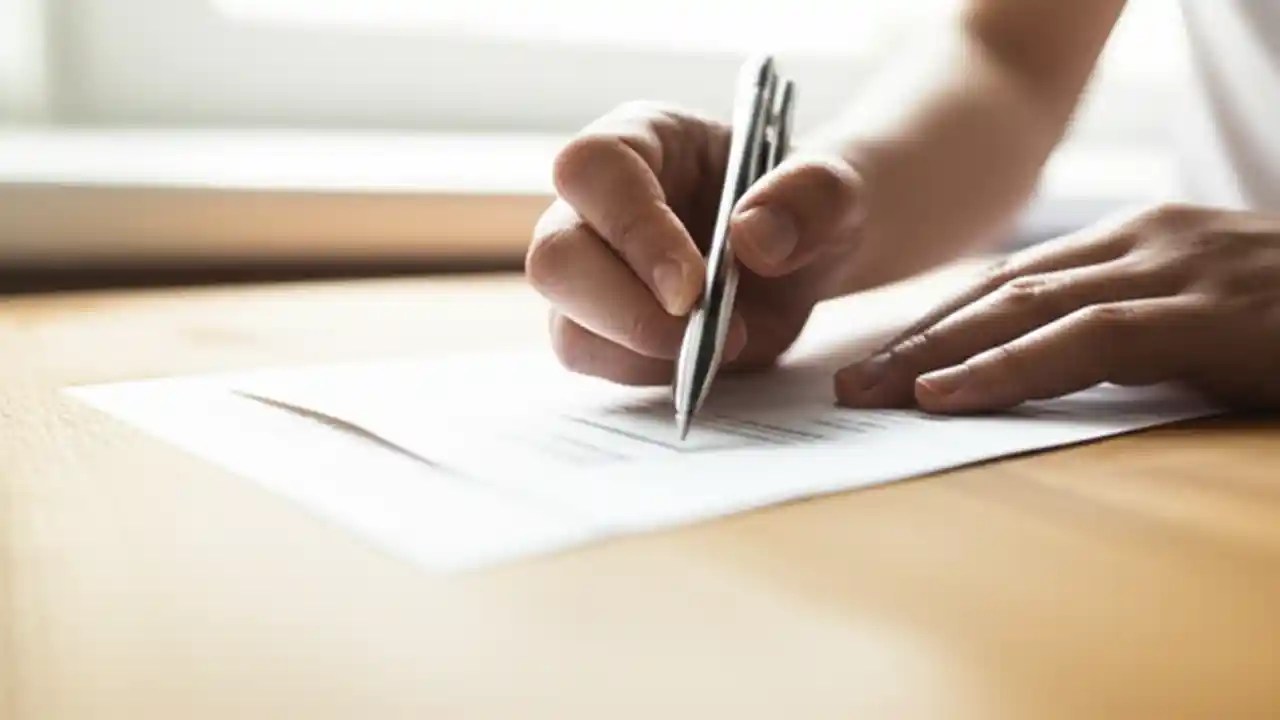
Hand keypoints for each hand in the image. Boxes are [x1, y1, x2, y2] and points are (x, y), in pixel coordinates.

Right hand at [526, 102, 865, 384]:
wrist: (812, 257)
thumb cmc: (811, 205)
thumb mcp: (839, 188)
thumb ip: (813, 196)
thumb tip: (753, 236)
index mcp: (642, 139)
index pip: (594, 168)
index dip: (632, 228)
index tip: (693, 289)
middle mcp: (597, 204)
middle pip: (554, 257)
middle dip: (622, 308)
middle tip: (702, 332)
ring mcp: (592, 270)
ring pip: (565, 322)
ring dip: (640, 350)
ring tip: (723, 342)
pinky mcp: (603, 327)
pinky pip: (594, 359)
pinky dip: (648, 373)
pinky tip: (704, 358)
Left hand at [836, 204, 1279, 411]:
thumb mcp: (1199, 313)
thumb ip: (1128, 329)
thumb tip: (1046, 367)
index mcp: (1136, 241)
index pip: (1011, 282)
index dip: (939, 321)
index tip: (882, 361)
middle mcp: (1142, 242)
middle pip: (998, 291)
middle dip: (917, 339)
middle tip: (851, 384)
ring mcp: (1173, 270)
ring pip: (1022, 308)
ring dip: (938, 354)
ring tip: (873, 394)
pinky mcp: (1205, 311)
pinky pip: (1084, 341)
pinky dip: (1007, 367)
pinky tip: (950, 394)